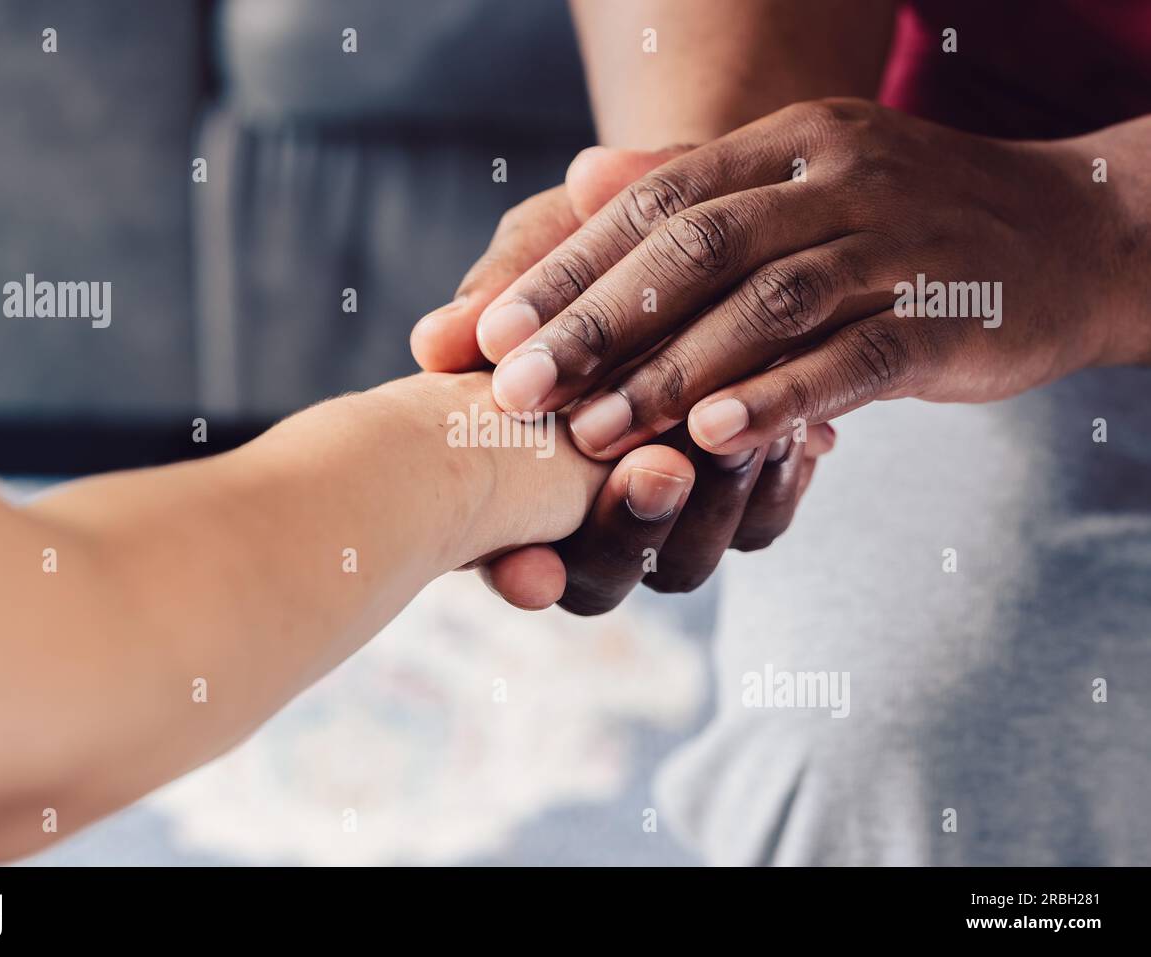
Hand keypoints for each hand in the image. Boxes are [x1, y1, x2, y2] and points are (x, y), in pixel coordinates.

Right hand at [412, 150, 833, 614]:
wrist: (706, 231)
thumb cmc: (598, 243)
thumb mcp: (553, 245)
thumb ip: (507, 291)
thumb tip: (431, 339)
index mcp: (510, 485)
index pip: (510, 560)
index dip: (518, 573)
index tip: (533, 568)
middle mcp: (585, 519)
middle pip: (603, 580)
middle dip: (630, 531)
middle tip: (657, 470)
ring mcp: (669, 519)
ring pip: (688, 562)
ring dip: (710, 507)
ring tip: (735, 436)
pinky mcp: (745, 498)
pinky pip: (762, 522)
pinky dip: (773, 482)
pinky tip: (796, 425)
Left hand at [475, 99, 1147, 459]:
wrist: (1072, 231)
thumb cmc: (905, 219)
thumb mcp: (800, 178)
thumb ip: (690, 184)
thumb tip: (576, 179)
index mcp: (786, 145)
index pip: (654, 201)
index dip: (568, 268)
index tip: (487, 333)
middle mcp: (836, 180)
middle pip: (696, 248)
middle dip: (596, 322)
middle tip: (515, 390)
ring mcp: (899, 244)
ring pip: (768, 306)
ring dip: (672, 372)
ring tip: (593, 434)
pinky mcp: (951, 317)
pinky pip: (857, 356)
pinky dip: (783, 396)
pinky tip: (715, 437)